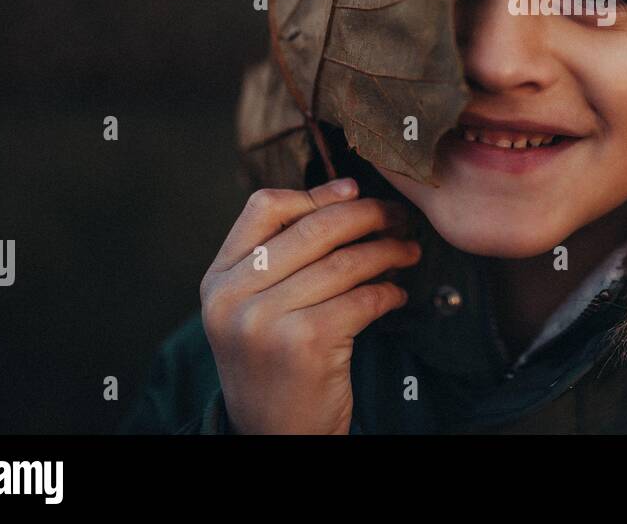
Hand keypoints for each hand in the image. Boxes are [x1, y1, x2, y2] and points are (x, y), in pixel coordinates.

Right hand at [199, 178, 420, 433]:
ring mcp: (264, 321)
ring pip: (344, 263)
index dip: (315, 194)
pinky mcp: (303, 344)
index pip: (263, 208)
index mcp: (218, 280)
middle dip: (367, 216)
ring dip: (387, 253)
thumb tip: (346, 194)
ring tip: (408, 252)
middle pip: (313, 230)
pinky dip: (389, 293)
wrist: (273, 436)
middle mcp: (232, 297)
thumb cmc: (275, 365)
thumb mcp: (255, 309)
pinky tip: (398, 295)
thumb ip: (282, 258)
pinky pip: (362, 299)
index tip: (354, 191)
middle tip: (399, 218)